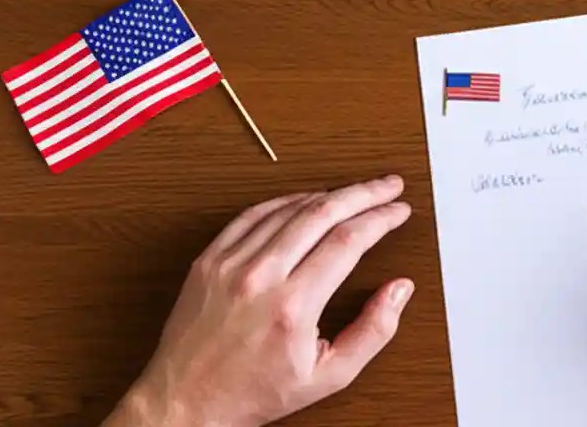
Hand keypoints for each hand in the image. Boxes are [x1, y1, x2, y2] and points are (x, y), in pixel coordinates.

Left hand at [102, 177, 414, 426]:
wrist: (186, 401)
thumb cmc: (254, 392)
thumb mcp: (329, 376)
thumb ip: (373, 331)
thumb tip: (400, 289)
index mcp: (293, 306)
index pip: (348, 240)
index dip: (380, 218)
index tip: (398, 210)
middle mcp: (260, 277)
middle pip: (323, 212)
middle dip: (364, 193)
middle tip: (388, 185)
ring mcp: (230, 264)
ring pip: (288, 208)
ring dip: (328, 194)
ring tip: (354, 192)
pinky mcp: (209, 260)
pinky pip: (252, 215)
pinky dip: (285, 201)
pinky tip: (305, 199)